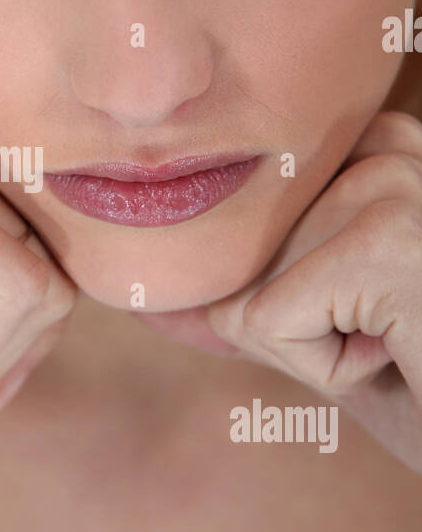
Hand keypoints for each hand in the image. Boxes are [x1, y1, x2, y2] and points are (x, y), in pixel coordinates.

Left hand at [201, 110, 421, 473]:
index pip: (242, 224)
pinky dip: (318, 365)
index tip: (377, 318)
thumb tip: (137, 295)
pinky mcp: (383, 237)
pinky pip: (263, 321)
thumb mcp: (317, 332)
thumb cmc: (420, 386)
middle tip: (391, 335)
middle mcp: (387, 145)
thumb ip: (238, 297)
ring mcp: (390, 184)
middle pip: (239, 255)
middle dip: (295, 324)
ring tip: (398, 339)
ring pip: (246, 290)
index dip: (287, 302)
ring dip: (311, 346)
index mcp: (375, 145)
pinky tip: (397, 351)